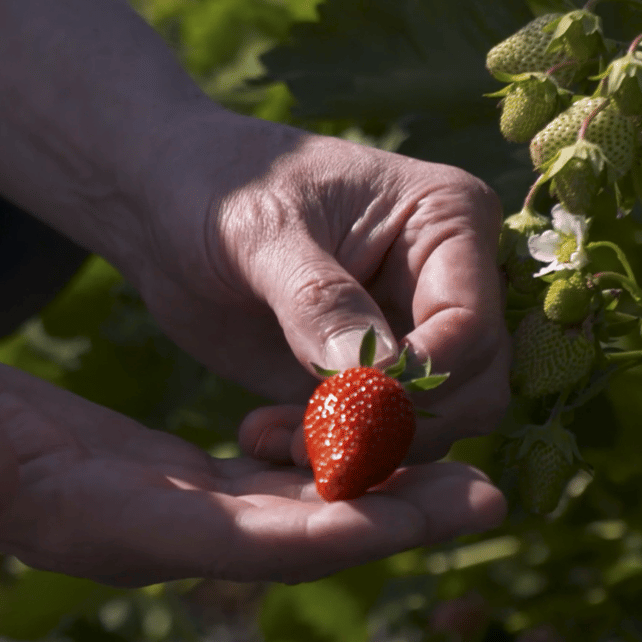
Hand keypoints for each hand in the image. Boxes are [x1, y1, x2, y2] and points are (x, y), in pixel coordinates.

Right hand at [0, 319, 505, 585]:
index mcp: (104, 522)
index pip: (241, 537)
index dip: (332, 530)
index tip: (419, 516)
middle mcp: (149, 532)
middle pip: (294, 537)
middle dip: (391, 523)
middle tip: (490, 497)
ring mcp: (161, 513)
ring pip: (293, 516)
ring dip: (380, 499)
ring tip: (466, 474)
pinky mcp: (165, 483)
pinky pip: (268, 489)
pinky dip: (332, 473)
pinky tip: (379, 446)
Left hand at [107, 109, 511, 465]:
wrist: (167, 206)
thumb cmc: (219, 187)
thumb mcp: (260, 232)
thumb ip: (319, 299)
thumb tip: (379, 375)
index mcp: (449, 222)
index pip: (472, 326)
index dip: (421, 379)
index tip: (343, 403)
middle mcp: (451, 283)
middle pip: (474, 389)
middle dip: (395, 427)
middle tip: (306, 438)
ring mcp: (415, 336)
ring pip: (434, 427)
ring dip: (362, 450)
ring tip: (274, 436)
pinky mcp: (371, 381)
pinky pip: (379, 441)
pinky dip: (331, 454)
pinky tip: (264, 436)